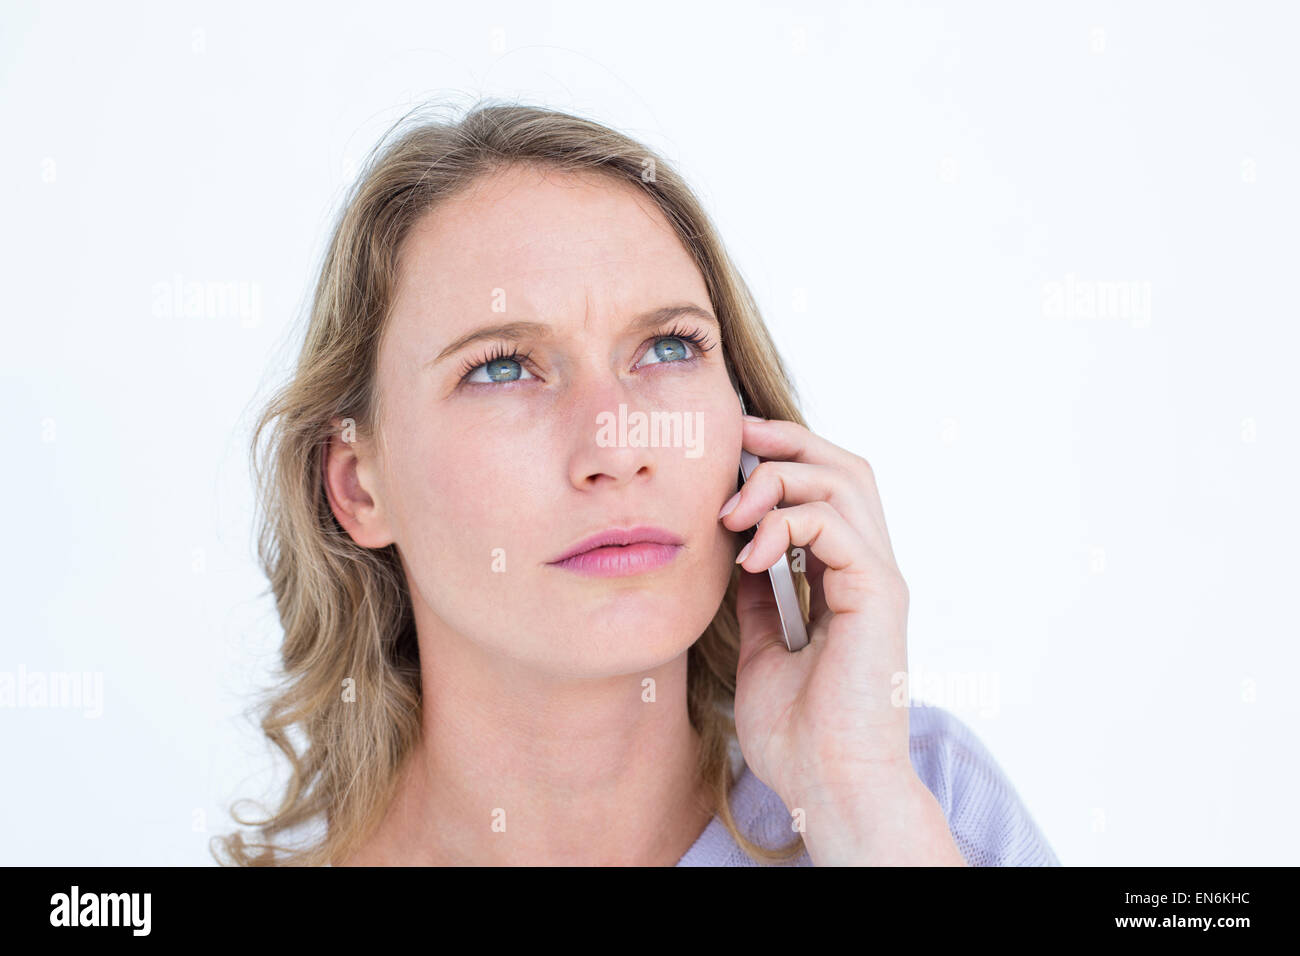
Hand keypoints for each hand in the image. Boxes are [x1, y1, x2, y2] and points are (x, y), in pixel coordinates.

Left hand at [720, 415, 964, 864]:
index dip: (785, 458)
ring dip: (780, 479)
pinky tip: (748, 556)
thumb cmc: (798, 733)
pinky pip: (837, 526)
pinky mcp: (880, 595)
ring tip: (731, 512)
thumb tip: (734, 550)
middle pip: (847, 468)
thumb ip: (757, 597)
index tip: (732, 450)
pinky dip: (787, 525)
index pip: (829, 491)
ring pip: (845, 482)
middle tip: (736, 437)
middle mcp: (871, 570)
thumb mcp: (761, 647)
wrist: (826, 787)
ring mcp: (880, 579)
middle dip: (790, 440)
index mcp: (848, 580)